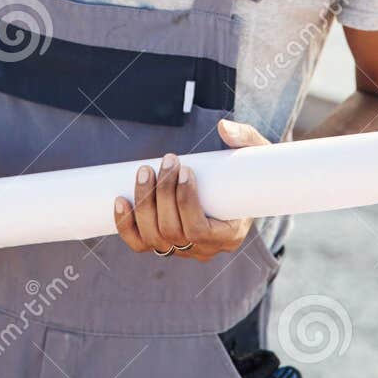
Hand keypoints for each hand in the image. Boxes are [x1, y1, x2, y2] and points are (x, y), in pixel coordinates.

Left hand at [113, 119, 270, 260]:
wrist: (238, 189)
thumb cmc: (248, 172)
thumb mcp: (256, 154)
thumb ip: (245, 137)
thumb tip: (223, 127)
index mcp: (230, 236)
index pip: (200, 231)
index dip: (186, 202)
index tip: (186, 170)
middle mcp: (205, 249)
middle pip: (173, 232)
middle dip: (163, 194)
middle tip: (167, 161)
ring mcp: (182, 250)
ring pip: (154, 237)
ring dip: (145, 202)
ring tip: (145, 171)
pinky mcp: (163, 244)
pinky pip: (139, 244)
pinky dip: (126, 225)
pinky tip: (121, 200)